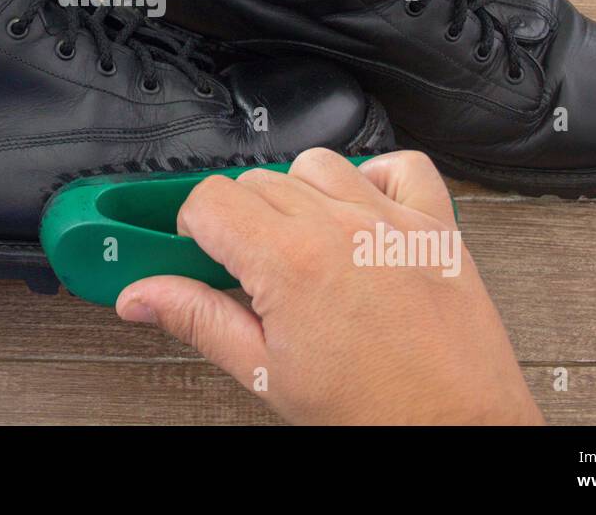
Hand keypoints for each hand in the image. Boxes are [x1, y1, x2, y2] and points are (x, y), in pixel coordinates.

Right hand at [116, 149, 542, 424]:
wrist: (455, 432)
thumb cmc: (373, 414)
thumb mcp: (267, 373)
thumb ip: (198, 320)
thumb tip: (140, 296)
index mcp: (289, 264)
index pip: (210, 199)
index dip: (192, 225)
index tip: (197, 248)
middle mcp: (340, 228)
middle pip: (256, 180)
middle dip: (239, 218)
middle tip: (245, 266)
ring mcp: (391, 221)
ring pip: (317, 164)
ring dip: (298, 193)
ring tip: (300, 243)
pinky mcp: (435, 226)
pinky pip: (401, 166)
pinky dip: (377, 178)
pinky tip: (361, 214)